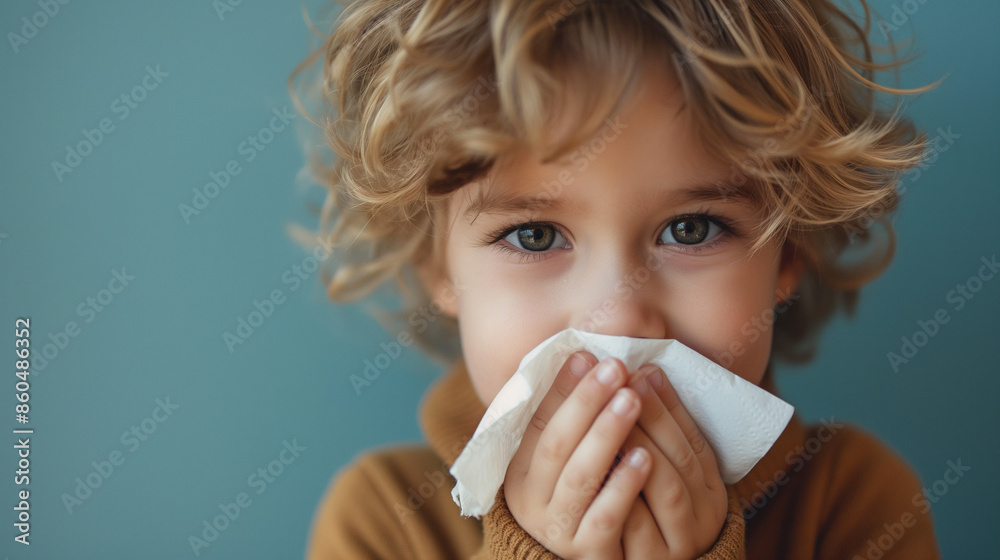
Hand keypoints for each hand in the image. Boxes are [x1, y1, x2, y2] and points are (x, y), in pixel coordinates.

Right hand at [504, 351, 651, 559]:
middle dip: (586, 402)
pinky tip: (645, 457)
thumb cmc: (585, 497)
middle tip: (616, 368)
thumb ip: (571, 420)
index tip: (587, 355)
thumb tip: (587, 356)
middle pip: (556, 443)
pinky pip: (606, 516)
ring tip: (631, 401)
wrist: (595, 559)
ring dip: (606, 434)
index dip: (563, 389)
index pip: (538, 422)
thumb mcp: (568, 460)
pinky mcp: (588, 552)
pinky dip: (623, 485)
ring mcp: (559, 528)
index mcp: (521, 471)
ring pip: (580, 476)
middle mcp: (532, 500)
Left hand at [618, 364, 728, 557]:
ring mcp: (678, 544)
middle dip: (652, 416)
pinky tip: (601, 461)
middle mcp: (702, 518)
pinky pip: (635, 522)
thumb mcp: (665, 478)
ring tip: (613, 410)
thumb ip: (659, 436)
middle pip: (681, 460)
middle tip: (624, 382)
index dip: (672, 405)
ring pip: (666, 487)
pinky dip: (620, 489)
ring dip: (639, 444)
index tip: (647, 370)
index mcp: (710, 492)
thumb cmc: (646, 516)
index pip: (696, 442)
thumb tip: (642, 373)